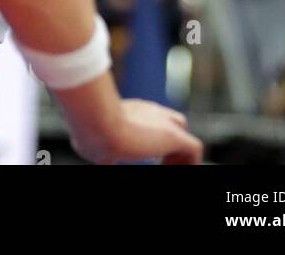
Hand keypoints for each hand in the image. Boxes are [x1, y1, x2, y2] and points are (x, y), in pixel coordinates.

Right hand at [71, 99, 202, 164]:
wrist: (97, 123)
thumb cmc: (90, 131)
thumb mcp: (91, 142)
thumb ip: (98, 148)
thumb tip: (101, 160)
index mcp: (130, 111)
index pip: (150, 118)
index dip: (151, 136)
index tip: (143, 152)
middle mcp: (148, 112)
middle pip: (172, 123)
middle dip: (169, 144)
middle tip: (161, 163)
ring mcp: (162, 123)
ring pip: (183, 137)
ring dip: (179, 157)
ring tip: (168, 170)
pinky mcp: (174, 135)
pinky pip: (194, 150)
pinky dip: (191, 163)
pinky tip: (176, 172)